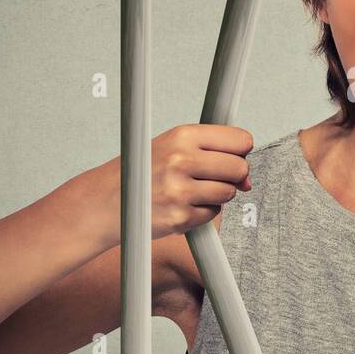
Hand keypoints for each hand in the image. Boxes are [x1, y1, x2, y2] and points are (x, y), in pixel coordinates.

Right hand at [85, 123, 253, 246]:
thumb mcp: (172, 146)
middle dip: (233, 175)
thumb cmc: (143, 171)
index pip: (239, 139)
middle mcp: (181, 160)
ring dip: (217, 194)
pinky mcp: (180, 217)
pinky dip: (202, 212)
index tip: (233, 155)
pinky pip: (212, 214)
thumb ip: (213, 153)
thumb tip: (248, 179)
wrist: (106, 200)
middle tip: (212, 176)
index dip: (241, 150)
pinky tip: (182, 204)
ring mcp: (181, 191)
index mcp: (182, 136)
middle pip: (239, 168)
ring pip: (228, 193)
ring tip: (192, 189)